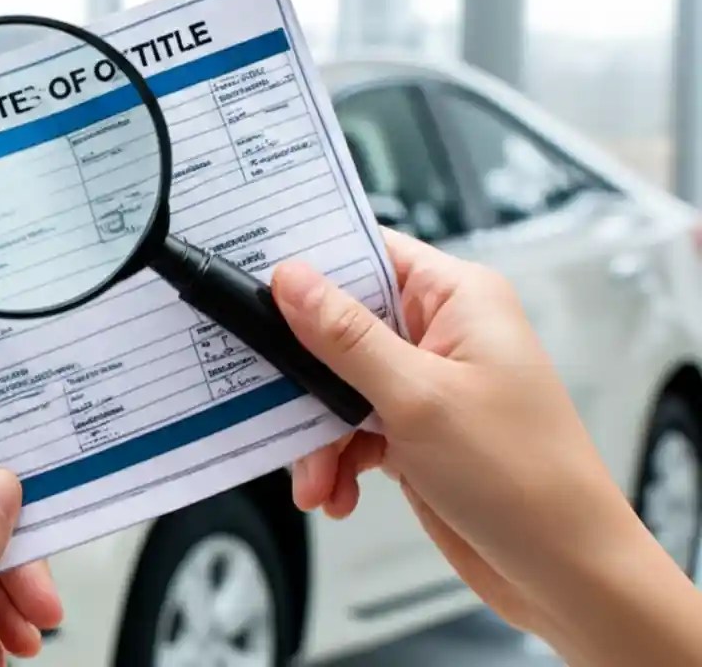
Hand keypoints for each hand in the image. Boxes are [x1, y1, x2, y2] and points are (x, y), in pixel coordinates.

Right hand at [269, 229, 662, 637]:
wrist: (564, 570)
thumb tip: (292, 279)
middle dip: (306, 376)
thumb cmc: (523, 477)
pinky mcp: (415, 430)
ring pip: (337, 385)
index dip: (313, 266)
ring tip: (316, 475)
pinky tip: (336, 493)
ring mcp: (427, 384)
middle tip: (278, 405)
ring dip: (318, 433)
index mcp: (458, 298)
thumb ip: (346, 337)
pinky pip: (352, 429)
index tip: (258, 286)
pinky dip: (336, 461)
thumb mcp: (418, 398)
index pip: (370, 253)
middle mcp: (442, 333)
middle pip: (340, 324)